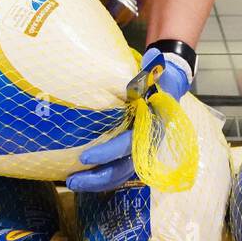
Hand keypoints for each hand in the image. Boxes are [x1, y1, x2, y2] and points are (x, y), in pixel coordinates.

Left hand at [64, 48, 189, 191]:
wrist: (170, 83)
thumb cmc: (158, 76)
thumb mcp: (157, 72)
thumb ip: (153, 69)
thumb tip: (152, 57)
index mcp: (153, 124)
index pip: (130, 145)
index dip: (108, 153)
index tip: (84, 157)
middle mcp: (149, 142)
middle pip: (124, 168)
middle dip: (97, 177)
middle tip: (71, 180)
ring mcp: (143, 149)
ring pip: (121, 174)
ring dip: (97, 182)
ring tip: (71, 183)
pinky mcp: (135, 152)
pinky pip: (119, 170)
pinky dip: (102, 177)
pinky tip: (82, 179)